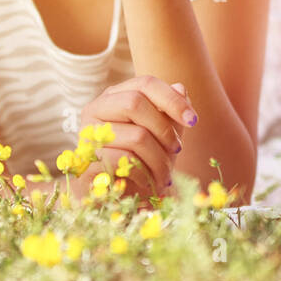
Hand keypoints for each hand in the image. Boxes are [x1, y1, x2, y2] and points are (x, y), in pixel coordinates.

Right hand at [73, 76, 197, 201]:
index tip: (193, 120)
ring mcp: (88, 133)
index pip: (145, 83)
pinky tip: (147, 181)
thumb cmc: (142, 159)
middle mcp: (97, 109)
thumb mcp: (163, 134)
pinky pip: (124, 160)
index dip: (172, 100)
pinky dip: (144, 173)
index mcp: (115, 96)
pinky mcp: (87, 159)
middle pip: (135, 103)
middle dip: (164, 129)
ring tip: (165, 174)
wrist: (117, 197)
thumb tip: (180, 88)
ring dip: (159, 159)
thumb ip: (171, 111)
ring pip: (136, 135)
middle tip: (177, 149)